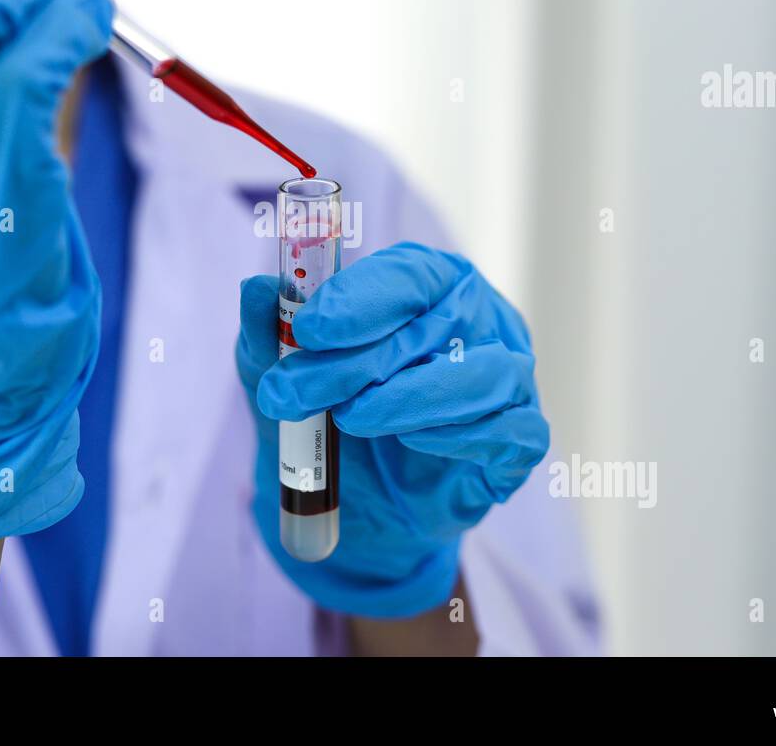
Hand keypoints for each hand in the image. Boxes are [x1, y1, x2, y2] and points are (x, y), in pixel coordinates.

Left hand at [237, 242, 548, 617]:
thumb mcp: (277, 372)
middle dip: (358, 361)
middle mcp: (480, 320)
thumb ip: (266, 331)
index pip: (410, 274)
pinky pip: (513, 431)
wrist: (361, 501)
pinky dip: (462, 435)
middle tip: (294, 392)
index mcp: (429, 284)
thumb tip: (255, 289)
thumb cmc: (327, 412)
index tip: (307, 329)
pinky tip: (414, 441)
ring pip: (485, 374)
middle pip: (437, 324)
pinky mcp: (520, 440)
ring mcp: (509, 377)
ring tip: (352, 418)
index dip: (359, 299)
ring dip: (410, 397)